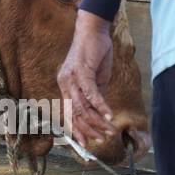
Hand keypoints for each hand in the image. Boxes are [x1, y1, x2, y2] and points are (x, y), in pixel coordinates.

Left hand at [57, 9, 116, 149]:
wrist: (93, 30)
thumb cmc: (95, 54)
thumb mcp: (96, 79)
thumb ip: (95, 94)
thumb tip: (100, 112)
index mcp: (65, 86)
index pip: (69, 113)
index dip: (77, 130)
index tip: (85, 144)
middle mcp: (65, 83)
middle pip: (75, 114)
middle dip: (88, 130)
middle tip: (101, 140)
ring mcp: (72, 78)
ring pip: (83, 107)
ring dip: (97, 122)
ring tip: (109, 131)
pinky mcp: (82, 72)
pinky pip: (91, 94)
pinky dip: (101, 107)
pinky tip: (109, 116)